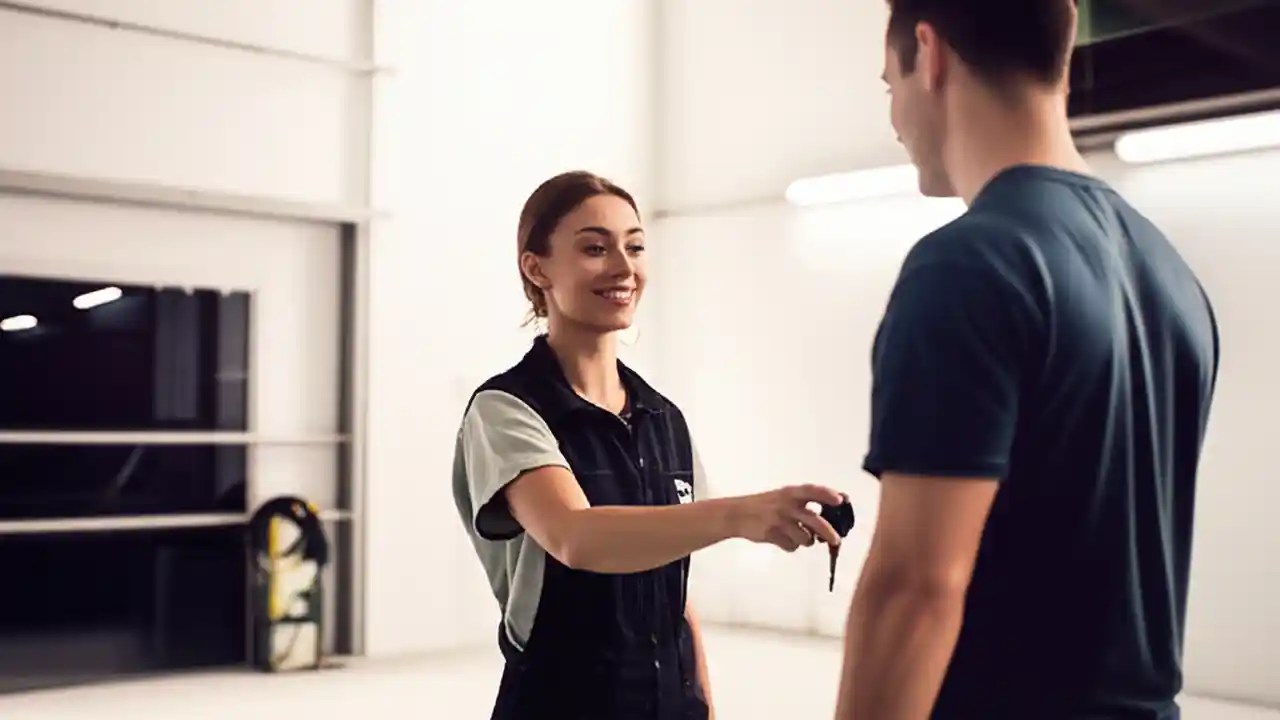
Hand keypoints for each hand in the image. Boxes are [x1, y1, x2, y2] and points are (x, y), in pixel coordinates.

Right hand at [728, 484, 843, 550]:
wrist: (737, 514)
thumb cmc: (766, 505)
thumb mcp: (784, 495)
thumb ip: (806, 501)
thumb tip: (837, 503)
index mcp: (790, 492)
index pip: (812, 490)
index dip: (827, 494)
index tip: (842, 500)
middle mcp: (786, 505)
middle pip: (814, 521)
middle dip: (828, 533)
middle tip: (837, 541)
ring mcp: (779, 521)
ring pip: (805, 538)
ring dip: (805, 540)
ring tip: (796, 535)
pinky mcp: (772, 535)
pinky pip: (791, 547)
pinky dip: (790, 545)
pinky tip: (781, 538)